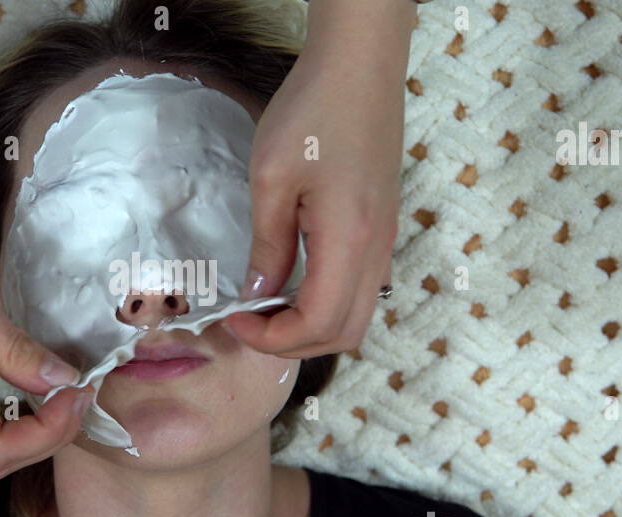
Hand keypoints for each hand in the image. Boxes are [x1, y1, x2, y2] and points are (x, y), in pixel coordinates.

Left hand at [222, 0, 413, 357]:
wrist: (360, 68)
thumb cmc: (312, 114)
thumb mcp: (271, 179)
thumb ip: (267, 246)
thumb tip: (259, 296)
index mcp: (350, 241)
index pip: (318, 324)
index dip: (273, 339)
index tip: (235, 320)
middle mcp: (378, 251)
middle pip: (344, 334)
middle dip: (292, 344)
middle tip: (249, 323)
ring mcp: (386, 242)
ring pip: (356, 316)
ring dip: (310, 327)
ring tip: (267, 308)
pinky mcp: (383, 229)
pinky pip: (360, 290)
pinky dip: (326, 305)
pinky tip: (292, 283)